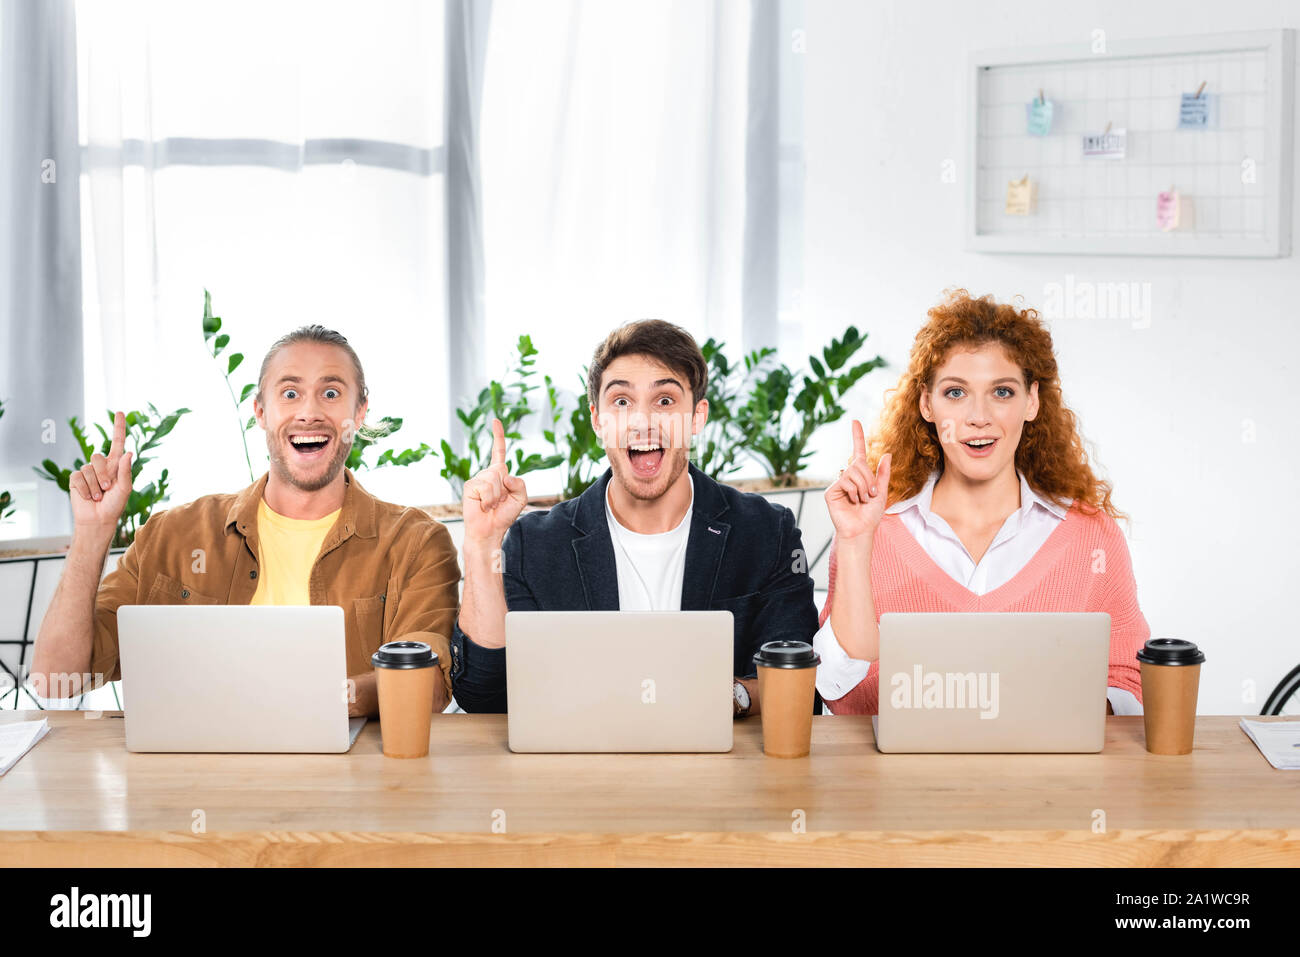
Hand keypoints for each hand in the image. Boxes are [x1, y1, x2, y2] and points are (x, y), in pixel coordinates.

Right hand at [68, 411, 132, 540]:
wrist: (98, 519)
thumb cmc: (114, 505)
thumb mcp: (125, 489)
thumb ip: (126, 471)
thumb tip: (129, 452)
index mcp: (116, 465)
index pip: (117, 442)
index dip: (118, 427)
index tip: (119, 412)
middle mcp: (101, 465)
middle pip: (98, 456)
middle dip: (104, 474)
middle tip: (107, 489)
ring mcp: (87, 472)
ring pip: (88, 468)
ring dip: (95, 485)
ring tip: (99, 496)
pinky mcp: (76, 479)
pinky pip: (78, 477)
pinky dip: (86, 490)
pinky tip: (89, 497)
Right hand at [462, 418, 527, 546]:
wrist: (490, 530)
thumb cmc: (503, 515)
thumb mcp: (520, 498)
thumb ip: (520, 484)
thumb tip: (505, 475)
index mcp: (499, 474)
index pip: (498, 451)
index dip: (498, 436)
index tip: (495, 420)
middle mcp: (487, 474)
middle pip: (501, 468)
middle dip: (505, 487)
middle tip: (499, 502)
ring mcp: (477, 479)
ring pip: (494, 478)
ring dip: (497, 495)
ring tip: (491, 505)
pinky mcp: (470, 486)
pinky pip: (486, 486)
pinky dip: (489, 498)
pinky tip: (484, 506)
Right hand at [824, 419, 889, 542]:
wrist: (861, 530)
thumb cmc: (871, 515)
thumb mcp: (881, 492)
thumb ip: (883, 473)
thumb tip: (887, 454)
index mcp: (860, 475)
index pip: (858, 452)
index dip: (857, 436)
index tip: (855, 420)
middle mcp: (848, 476)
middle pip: (859, 464)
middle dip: (869, 479)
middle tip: (869, 495)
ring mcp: (838, 483)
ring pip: (853, 472)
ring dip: (863, 488)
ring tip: (861, 500)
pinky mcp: (830, 491)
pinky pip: (845, 481)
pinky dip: (854, 492)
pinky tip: (852, 502)